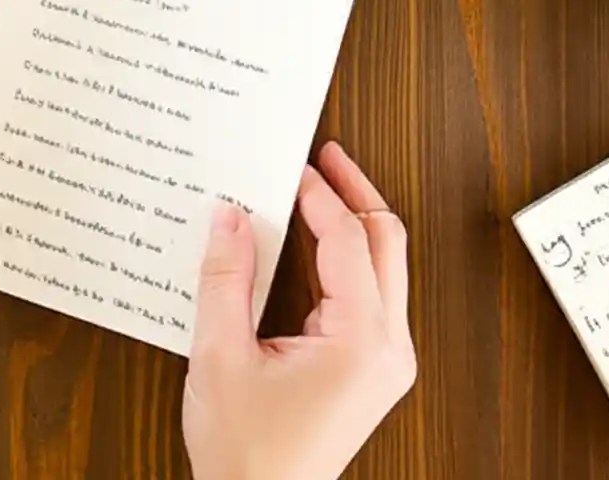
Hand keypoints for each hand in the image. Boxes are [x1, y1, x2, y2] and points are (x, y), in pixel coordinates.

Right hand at [183, 141, 415, 479]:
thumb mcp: (220, 359)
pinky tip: (315, 241)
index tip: (292, 169)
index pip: (350, 244)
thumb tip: (227, 215)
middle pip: (387, 244)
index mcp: (360, 345)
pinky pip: (373, 294)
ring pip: (386, 266)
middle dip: (356, 195)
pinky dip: (347, 259)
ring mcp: (388, 360)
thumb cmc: (246, 454)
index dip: (320, 198)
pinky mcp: (375, 367)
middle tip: (324, 158)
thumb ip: (224, 280)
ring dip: (354, 225)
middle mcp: (389, 349)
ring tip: (317, 190)